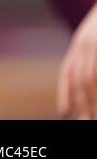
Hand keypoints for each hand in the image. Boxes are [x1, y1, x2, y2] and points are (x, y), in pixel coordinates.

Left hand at [58, 2, 96, 118]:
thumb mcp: (92, 37)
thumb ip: (89, 54)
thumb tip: (82, 82)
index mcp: (83, 42)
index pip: (69, 71)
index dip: (65, 93)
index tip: (65, 113)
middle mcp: (87, 42)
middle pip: (79, 79)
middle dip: (81, 103)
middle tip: (83, 122)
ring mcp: (95, 43)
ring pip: (90, 78)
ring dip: (92, 101)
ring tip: (92, 119)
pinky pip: (95, 72)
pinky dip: (96, 88)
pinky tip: (93, 101)